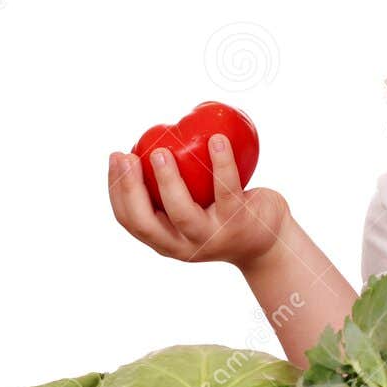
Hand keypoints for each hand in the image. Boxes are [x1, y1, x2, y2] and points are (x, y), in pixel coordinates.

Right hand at [108, 133, 288, 267]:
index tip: (116, 157)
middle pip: (146, 222)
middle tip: (128, 156)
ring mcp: (211, 237)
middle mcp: (184, 246)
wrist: (270, 240)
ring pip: (182, 211)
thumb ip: (171, 190)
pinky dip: (222, 163)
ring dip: (168, 180)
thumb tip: (150, 141)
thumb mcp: (193, 209)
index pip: (130, 219)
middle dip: (130, 189)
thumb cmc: (224, 216)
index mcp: (165, 241)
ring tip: (161, 151)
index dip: (116, 189)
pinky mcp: (238, 222)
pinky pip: (227, 190)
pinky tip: (218, 140)